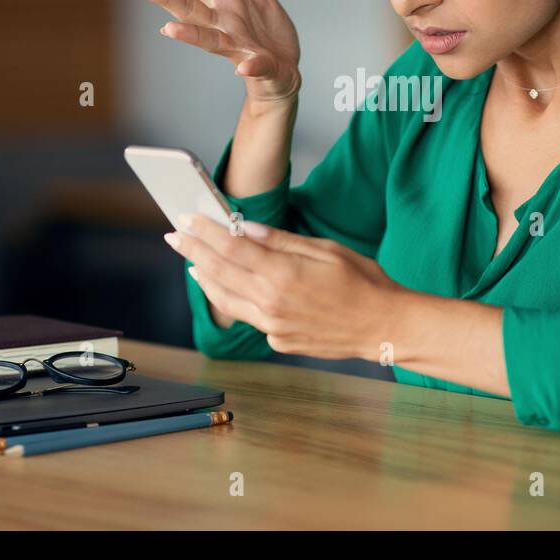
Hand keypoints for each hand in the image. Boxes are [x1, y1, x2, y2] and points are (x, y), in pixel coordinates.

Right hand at [127, 0, 301, 103]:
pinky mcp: (258, 65)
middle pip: (188, 7)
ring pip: (208, 39)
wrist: (284, 68)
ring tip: (170, 29)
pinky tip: (242, 68)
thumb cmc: (265, 30)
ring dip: (189, 35)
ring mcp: (237, 45)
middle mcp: (221, 23)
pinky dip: (249, 66)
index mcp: (221, 1)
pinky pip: (255, 65)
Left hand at [167, 214, 402, 360]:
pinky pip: (249, 317)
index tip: (187, 218)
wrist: (385, 327)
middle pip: (219, 272)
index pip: (231, 248)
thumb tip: (243, 227)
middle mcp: (271, 303)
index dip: (205, 231)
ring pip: (226, 300)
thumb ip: (281, 241)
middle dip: (193, 251)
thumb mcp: (325, 250)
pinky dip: (232, 299)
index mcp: (283, 275)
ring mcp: (273, 327)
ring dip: (205, 278)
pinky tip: (228, 288)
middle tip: (174, 235)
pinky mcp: (279, 342)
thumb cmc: (364, 282)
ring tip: (192, 262)